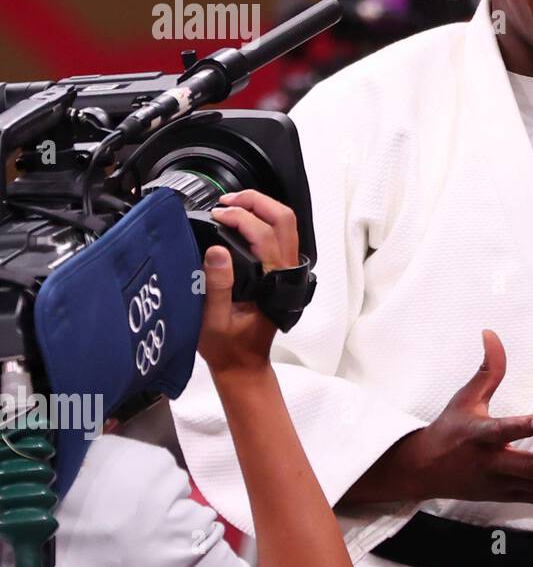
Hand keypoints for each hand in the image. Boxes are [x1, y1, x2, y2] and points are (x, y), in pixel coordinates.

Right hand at [197, 190, 299, 375]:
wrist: (243, 364)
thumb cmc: (228, 346)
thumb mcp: (213, 319)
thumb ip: (217, 286)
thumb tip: (217, 250)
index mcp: (273, 280)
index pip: (264, 234)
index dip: (239, 217)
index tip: (215, 215)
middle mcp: (285, 271)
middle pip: (283, 219)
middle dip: (256, 202)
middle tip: (226, 202)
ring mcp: (286, 270)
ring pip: (285, 225)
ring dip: (260, 208)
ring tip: (231, 207)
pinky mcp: (280, 271)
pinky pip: (280, 235)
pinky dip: (263, 220)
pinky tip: (240, 221)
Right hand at [378, 330, 532, 502]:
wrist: (424, 471)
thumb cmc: (449, 430)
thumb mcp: (464, 398)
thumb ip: (487, 370)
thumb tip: (491, 333)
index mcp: (476, 435)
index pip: (499, 432)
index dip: (520, 428)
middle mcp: (490, 464)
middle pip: (531, 469)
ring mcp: (500, 485)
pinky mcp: (508, 497)